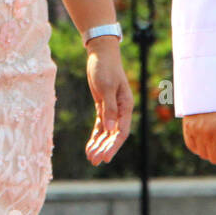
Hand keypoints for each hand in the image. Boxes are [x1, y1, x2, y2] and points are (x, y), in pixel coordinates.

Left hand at [85, 37, 132, 164]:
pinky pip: (100, 125)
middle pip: (114, 134)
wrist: (101, 53)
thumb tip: (110, 129)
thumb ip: (109, 108)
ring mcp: (112, 108)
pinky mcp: (103, 106)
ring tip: (90, 158)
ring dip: (99, 145)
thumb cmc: (105, 67)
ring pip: (107, 132)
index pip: (121, 131)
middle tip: (94, 161)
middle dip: (104, 148)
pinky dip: (95, 136)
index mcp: (126, 106)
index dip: (113, 146)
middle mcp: (121, 110)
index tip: (105, 158)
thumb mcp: (106, 87)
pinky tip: (89, 146)